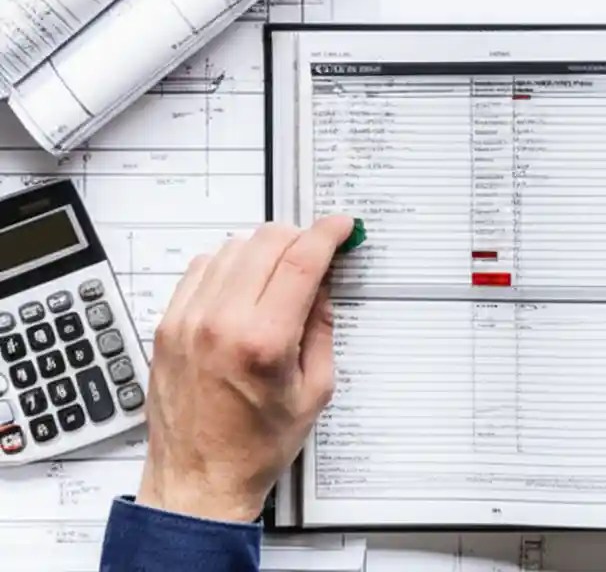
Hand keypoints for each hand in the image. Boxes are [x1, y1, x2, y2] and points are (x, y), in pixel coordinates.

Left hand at [137, 217, 353, 521]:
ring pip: (231, 247)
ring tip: (279, 273)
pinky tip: (243, 284)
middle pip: (266, 243)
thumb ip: (321, 328)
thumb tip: (322, 284)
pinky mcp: (167, 325)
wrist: (198, 477)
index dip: (327, 234)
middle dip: (299, 237)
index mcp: (262, 342)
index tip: (341, 227)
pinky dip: (228, 263)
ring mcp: (186, 321)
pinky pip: (200, 267)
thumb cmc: (254, 445)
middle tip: (315, 251)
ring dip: (263, 249)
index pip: (301, 262)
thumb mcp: (315, 390)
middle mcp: (219, 324)